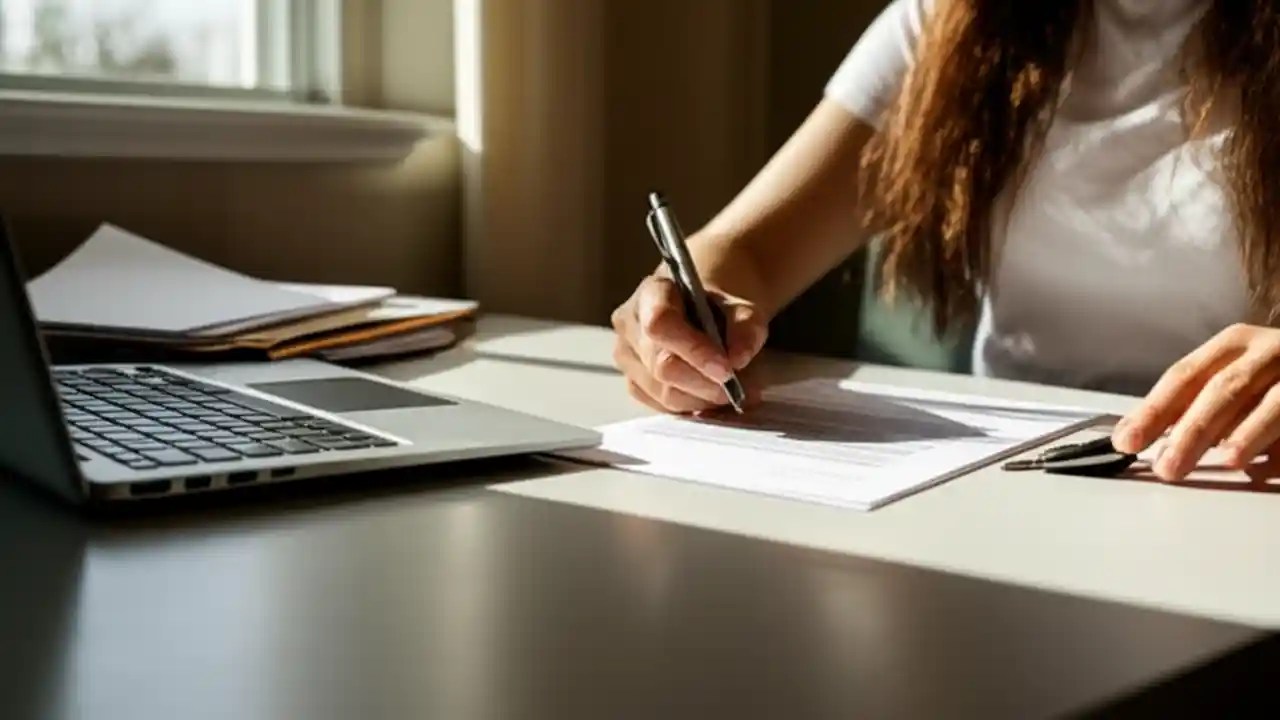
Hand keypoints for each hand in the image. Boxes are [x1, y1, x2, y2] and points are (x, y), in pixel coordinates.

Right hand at [611, 275, 767, 413]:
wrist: (701, 314)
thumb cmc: (717, 308)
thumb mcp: (742, 307)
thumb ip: (746, 327)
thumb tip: (738, 359)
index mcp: (653, 292)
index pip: (661, 323)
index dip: (694, 350)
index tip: (727, 368)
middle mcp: (630, 324)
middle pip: (660, 364)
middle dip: (703, 382)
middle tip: (735, 388)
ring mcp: (626, 356)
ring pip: (661, 391)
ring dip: (700, 398)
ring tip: (728, 393)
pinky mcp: (633, 383)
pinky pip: (660, 405)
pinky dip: (690, 406)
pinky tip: (709, 396)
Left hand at [1113, 323, 1279, 480]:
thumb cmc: (1275, 378)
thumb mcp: (1236, 379)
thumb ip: (1195, 405)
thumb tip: (1139, 435)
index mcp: (1232, 344)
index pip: (1184, 376)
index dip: (1154, 409)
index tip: (1127, 441)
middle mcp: (1267, 349)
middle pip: (1223, 389)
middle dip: (1193, 430)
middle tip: (1168, 467)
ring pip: (1272, 403)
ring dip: (1247, 435)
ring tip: (1226, 462)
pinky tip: (1268, 468)